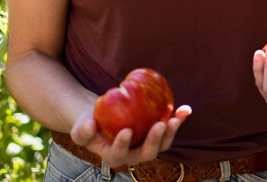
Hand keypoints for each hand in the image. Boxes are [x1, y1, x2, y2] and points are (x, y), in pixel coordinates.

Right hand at [68, 105, 191, 167]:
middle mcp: (134, 154)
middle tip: (159, 125)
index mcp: (115, 156)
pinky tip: (185, 109)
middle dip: (155, 141)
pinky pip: (168, 128)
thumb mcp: (81, 128)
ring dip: (171, 132)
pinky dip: (178, 119)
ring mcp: (147, 144)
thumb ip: (82, 130)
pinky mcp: (156, 133)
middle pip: (147, 153)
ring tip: (177, 118)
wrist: (103, 118)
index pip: (119, 154)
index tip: (126, 131)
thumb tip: (90, 125)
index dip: (123, 145)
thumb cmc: (90, 124)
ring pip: (162, 143)